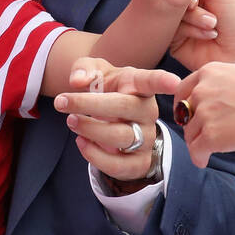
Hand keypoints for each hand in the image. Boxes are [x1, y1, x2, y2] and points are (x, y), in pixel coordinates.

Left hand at [54, 57, 181, 182]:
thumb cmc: (106, 91)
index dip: (163, 82)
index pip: (151, 81)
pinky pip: (118, 165)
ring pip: (120, 136)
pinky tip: (82, 142)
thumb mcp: (94, 73)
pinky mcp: (140, 162)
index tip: (173, 83)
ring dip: (89, 129)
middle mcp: (148, 111)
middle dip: (88, 104)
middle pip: (124, 107)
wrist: (111, 120)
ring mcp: (147, 137)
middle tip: (61, 102)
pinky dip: (94, 155)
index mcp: (139, 86)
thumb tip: (78, 80)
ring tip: (71, 121)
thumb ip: (84, 69)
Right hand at [169, 0, 234, 71]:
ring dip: (194, 17)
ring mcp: (181, 21)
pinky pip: (171, 28)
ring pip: (172, 11)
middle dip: (189, 2)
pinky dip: (191, 30)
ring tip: (213, 25)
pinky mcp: (175, 40)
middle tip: (196, 5)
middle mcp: (190, 4)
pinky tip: (208, 35)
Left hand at [173, 62, 234, 166]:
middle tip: (202, 135)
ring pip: (189, 134)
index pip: (181, 91)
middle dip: (192, 126)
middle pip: (184, 114)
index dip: (183, 106)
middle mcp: (201, 91)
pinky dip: (199, 158)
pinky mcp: (211, 136)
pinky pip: (195, 151)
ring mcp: (204, 114)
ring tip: (209, 149)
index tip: (188, 116)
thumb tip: (207, 102)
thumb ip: (218, 85)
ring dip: (197, 143)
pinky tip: (205, 160)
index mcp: (208, 72)